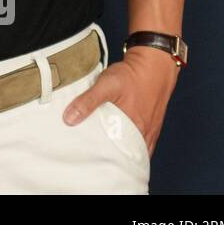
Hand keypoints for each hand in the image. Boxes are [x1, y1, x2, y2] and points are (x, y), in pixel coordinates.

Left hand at [62, 47, 179, 157]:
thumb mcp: (106, 85)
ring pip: (134, 150)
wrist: (154, 65)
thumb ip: (88, 102)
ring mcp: (149, 131)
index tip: (87, 160)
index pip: (116, 155)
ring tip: (103, 154)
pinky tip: (119, 145)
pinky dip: (131, 147)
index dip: (102, 160)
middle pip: (124, 155)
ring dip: (121, 153)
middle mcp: (143, 134)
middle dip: (110, 159)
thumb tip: (69, 119)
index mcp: (132, 129)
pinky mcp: (152, 126)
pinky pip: (142, 144)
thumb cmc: (131, 75)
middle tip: (92, 159)